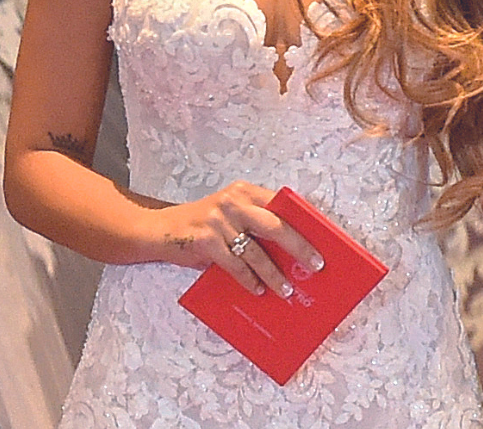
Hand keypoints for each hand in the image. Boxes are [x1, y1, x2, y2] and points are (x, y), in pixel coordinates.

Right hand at [146, 180, 325, 297]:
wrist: (161, 229)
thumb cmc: (204, 225)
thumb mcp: (231, 214)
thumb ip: (255, 222)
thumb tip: (292, 250)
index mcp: (246, 192)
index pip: (282, 206)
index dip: (303, 224)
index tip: (322, 241)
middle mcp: (234, 202)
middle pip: (275, 226)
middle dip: (299, 247)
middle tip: (315, 265)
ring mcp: (219, 220)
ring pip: (255, 251)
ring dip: (273, 273)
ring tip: (286, 288)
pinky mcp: (205, 240)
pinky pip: (234, 264)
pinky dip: (248, 279)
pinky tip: (257, 289)